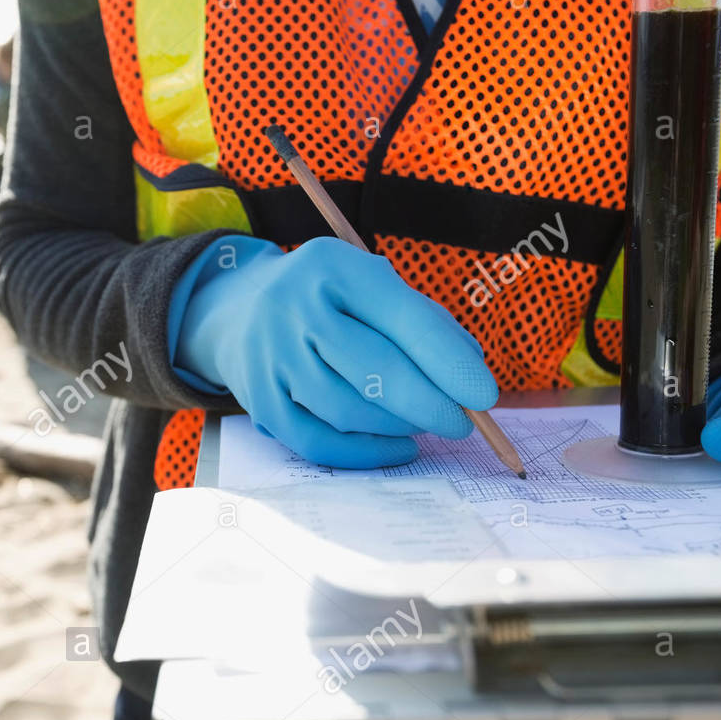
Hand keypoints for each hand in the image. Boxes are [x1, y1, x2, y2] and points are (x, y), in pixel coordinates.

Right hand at [174, 236, 497, 467]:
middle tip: (461, 423)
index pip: (403, 318)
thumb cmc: (327, 299)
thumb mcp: (368, 284)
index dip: (448, 362)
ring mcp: (270, 357)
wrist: (235, 310)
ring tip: (422, 423)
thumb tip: (469, 372)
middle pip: (375, 370)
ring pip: (348, 411)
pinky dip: (365, 453)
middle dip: (430, 404)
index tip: (485, 396)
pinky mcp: (258, 401)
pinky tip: (397, 446)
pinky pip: (318, 442)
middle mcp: (293, 308)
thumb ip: (421, 319)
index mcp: (333, 266)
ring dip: (398, 426)